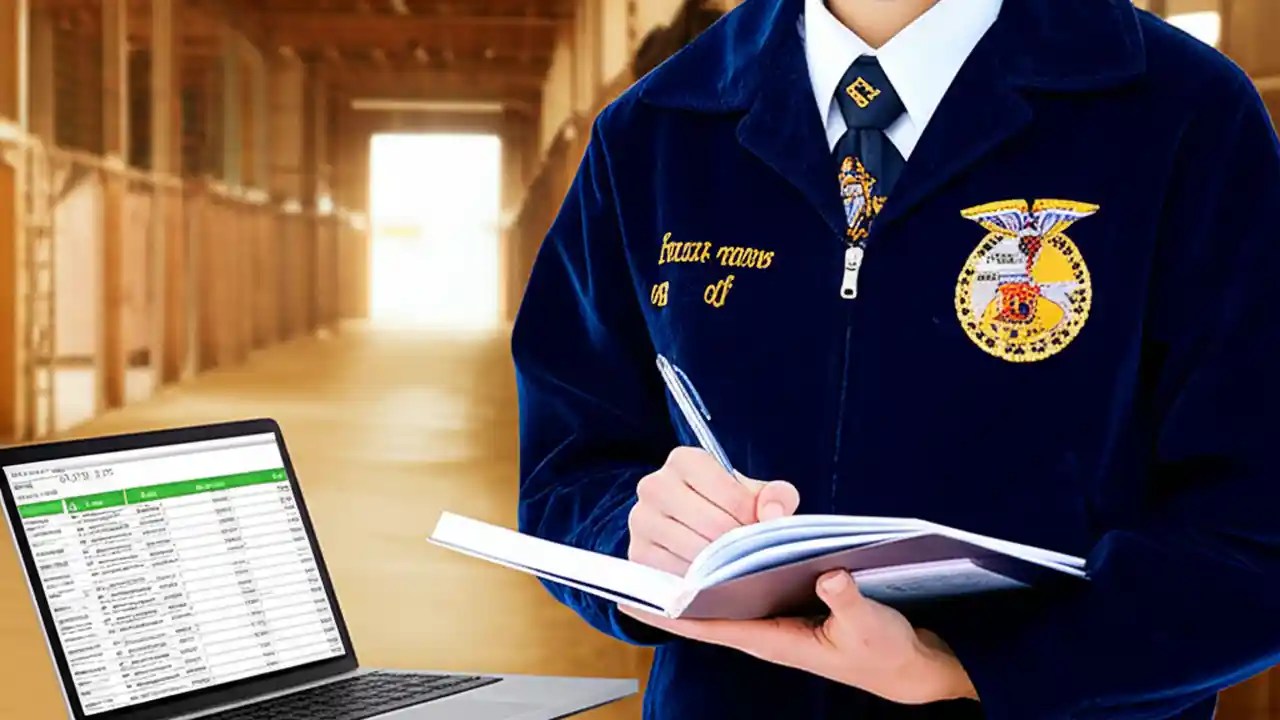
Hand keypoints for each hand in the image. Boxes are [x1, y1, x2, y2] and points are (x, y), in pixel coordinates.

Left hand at [620, 571, 977, 704]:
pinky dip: (729, 572)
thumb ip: (848, 602)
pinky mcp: (788, 609)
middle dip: (674, 590)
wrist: (906, 666)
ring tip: (662, 550)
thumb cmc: (884, 652)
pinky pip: (747, 590)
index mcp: (774, 639)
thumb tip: (829, 577)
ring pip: (725, 599)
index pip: (711, 626)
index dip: (672, 613)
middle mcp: (766, 630)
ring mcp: (775, 620)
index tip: (633, 600)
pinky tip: (717, 551)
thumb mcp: (869, 626)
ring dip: (698, 578)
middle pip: (708, 610)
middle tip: (636, 564)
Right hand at [628, 447, 799, 575]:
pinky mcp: (637, 554)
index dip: (754, 520)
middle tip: (751, 555)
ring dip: (722, 568)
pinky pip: (676, 576)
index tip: (760, 531)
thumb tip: (773, 515)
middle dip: (740, 546)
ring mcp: (641, 520)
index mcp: (685, 460)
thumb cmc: (727, 508)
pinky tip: (712, 581)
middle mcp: (655, 485)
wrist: (693, 529)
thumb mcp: (755, 495)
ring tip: (735, 568)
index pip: (732, 497)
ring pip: (695, 553)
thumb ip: (776, 496)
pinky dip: (699, 584)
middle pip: (713, 526)